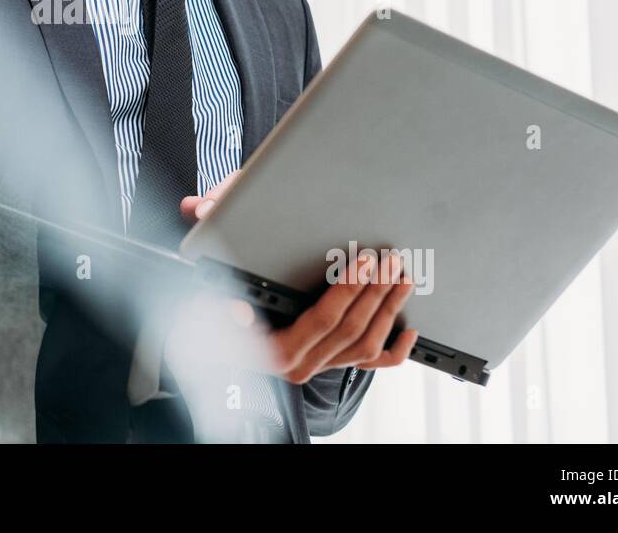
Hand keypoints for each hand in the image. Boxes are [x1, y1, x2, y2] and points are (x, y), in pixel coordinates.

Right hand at [168, 173, 418, 384]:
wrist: (212, 339)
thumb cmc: (213, 306)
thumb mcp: (208, 284)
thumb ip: (212, 264)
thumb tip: (215, 251)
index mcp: (272, 347)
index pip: (323, 319)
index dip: (348, 289)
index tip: (363, 260)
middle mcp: (296, 364)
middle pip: (350, 329)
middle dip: (375, 291)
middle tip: (388, 259)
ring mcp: (315, 366)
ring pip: (365, 345)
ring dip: (388, 309)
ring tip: (400, 277)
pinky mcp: (326, 363)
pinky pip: (369, 364)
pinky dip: (394, 350)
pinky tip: (409, 329)